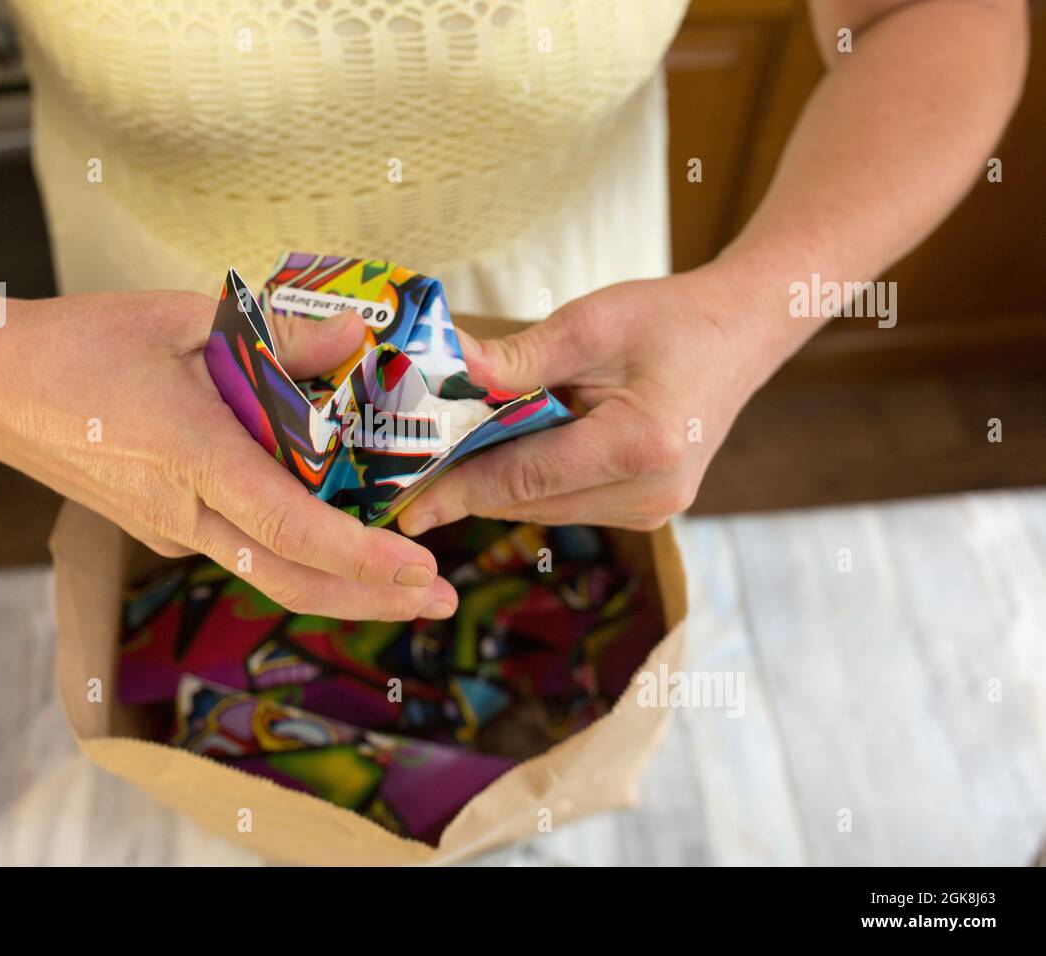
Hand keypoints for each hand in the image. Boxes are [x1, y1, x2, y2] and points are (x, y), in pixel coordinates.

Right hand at [0, 290, 458, 620]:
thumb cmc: (78, 345)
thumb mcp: (179, 321)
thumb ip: (274, 339)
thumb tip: (355, 338)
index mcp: (190, 456)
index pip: (288, 529)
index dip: (360, 559)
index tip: (420, 573)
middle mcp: (180, 512)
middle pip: (288, 580)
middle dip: (371, 598)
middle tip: (439, 600)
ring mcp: (167, 529)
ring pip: (267, 573)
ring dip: (341, 583)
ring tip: (406, 582)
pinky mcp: (162, 528)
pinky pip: (240, 547)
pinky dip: (296, 551)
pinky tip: (335, 531)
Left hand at [397, 267, 780, 533]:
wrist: (741, 335)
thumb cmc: (670, 319)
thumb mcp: (592, 323)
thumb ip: (520, 357)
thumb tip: (450, 372)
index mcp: (639, 447)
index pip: (526, 479)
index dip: (460, 491)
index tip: (407, 506)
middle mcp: (651, 495)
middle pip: (530, 502)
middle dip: (469, 486)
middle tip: (409, 474)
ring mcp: (654, 510)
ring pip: (544, 509)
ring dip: (498, 486)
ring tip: (450, 457)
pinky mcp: (648, 510)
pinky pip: (567, 504)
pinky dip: (531, 483)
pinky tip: (507, 452)